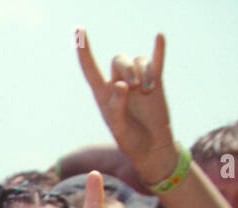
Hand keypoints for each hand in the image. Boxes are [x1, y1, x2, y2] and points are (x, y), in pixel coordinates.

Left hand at [77, 30, 177, 182]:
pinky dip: (159, 50)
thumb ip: (117, 109)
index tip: (78, 30)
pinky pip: (157, 61)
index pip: (90, 69)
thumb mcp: (120, 129)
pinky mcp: (156, 81)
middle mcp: (119, 84)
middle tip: (136, 87)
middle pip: (119, 60)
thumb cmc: (131, 141)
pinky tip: (159, 37)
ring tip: (148, 89)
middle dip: (127, 69)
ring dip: (144, 70)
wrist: (153, 146)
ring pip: (138, 60)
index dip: (84, 50)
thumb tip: (121, 85)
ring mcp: (138, 81)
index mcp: (103, 95)